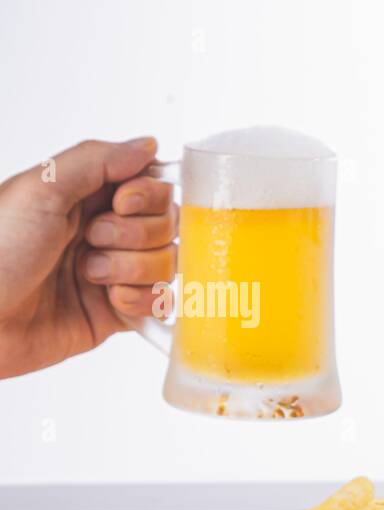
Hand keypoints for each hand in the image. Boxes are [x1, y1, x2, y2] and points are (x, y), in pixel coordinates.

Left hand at [0, 137, 176, 379]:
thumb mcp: (40, 190)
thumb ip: (97, 160)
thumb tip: (147, 145)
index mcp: (85, 196)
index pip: (151, 185)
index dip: (147, 195)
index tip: (121, 203)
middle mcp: (104, 231)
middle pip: (166, 224)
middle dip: (135, 234)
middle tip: (91, 240)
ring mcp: (114, 272)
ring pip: (166, 263)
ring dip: (130, 269)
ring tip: (87, 274)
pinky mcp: (119, 312)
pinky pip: (159, 303)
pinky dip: (139, 302)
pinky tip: (108, 301)